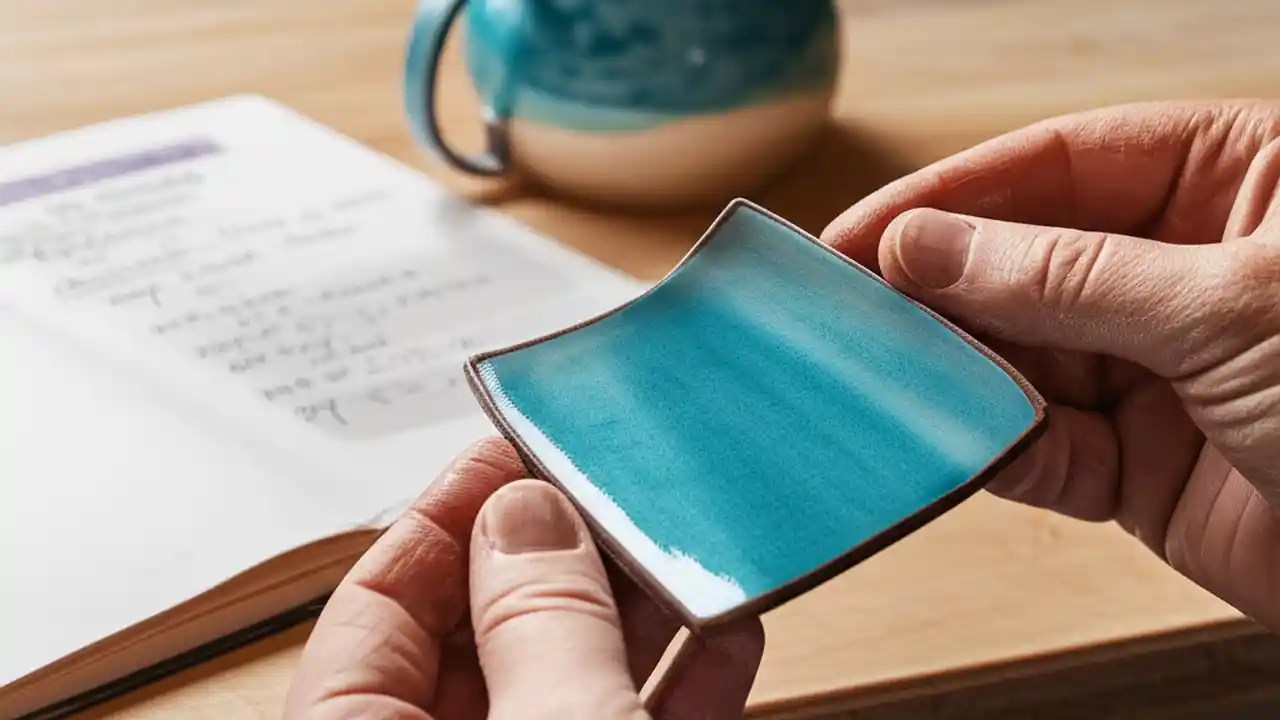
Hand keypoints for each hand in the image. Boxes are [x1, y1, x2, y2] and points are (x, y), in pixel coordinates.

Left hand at [284, 437, 763, 718]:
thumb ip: (539, 621)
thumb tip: (527, 511)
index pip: (377, 604)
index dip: (447, 513)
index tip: (514, 445)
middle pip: (482, 632)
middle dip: (560, 553)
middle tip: (616, 481)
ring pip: (569, 680)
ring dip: (639, 612)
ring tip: (686, 536)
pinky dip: (685, 681)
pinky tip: (728, 624)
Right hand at [823, 101, 1279, 630]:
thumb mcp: (1228, 306)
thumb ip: (1063, 277)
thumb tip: (924, 245)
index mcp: (1235, 183)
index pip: (1063, 164)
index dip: (955, 195)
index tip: (863, 231)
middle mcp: (1186, 270)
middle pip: (1027, 261)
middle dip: (943, 289)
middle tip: (848, 310)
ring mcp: (1160, 371)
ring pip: (1022, 357)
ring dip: (957, 373)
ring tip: (885, 379)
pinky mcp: (1141, 466)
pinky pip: (1041, 445)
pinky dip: (994, 446)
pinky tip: (954, 438)